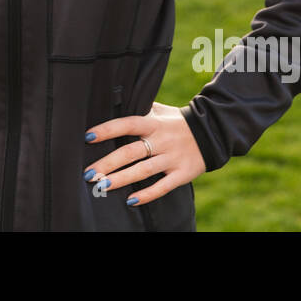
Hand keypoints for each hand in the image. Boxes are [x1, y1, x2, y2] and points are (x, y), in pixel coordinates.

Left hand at [83, 102, 205, 205]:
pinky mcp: (182, 174)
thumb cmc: (177, 121)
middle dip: (108, 163)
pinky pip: (162, 187)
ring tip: (102, 185)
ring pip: (143, 171)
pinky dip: (146, 195)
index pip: (127, 124)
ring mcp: (172, 158)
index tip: (88, 136)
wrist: (212, 132)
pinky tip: (130, 200)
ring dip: (121, 179)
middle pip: (131, 152)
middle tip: (88, 173)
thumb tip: (115, 99)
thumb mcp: (160, 110)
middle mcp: (162, 140)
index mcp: (154, 123)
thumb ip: (140, 107)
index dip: (108, 130)